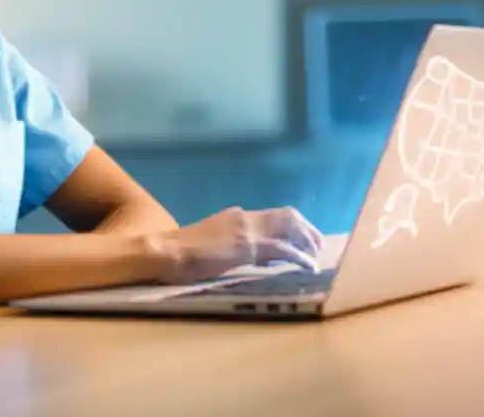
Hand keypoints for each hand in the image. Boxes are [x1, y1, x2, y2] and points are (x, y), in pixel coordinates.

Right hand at [147, 206, 325, 284]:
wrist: (166, 252)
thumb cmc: (179, 254)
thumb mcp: (210, 244)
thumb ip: (229, 245)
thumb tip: (246, 256)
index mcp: (234, 216)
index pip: (271, 216)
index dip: (290, 227)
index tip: (301, 240)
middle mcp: (244, 216)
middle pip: (287, 216)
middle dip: (306, 229)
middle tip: (317, 246)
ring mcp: (247, 229)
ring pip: (289, 228)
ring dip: (307, 241)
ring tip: (317, 255)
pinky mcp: (248, 245)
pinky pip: (283, 249)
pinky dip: (300, 257)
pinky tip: (309, 266)